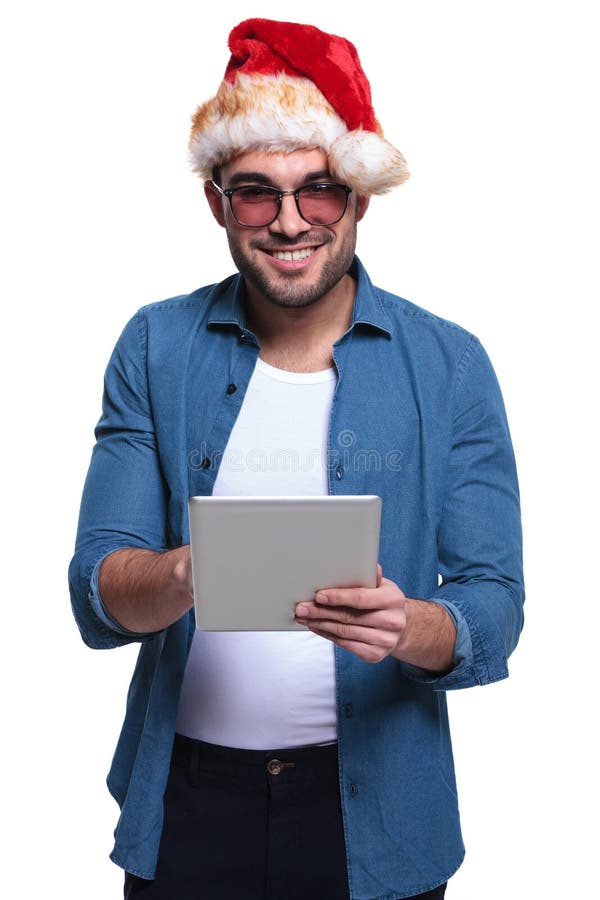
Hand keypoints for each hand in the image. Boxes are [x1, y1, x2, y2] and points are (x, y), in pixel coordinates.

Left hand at [295, 566, 456, 669]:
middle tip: (302, 608)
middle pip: (349, 617)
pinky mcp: (374, 655)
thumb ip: (371, 576)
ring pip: (344, 632)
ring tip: (304, 617)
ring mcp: (384, 640)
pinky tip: (317, 627)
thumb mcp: (383, 585)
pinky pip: (345, 645)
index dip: (338, 597)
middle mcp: (391, 622)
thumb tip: (362, 563)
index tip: (318, 596)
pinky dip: (328, 636)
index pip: (361, 598)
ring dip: (320, 624)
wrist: (402, 628)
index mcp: (393, 599)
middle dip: (321, 612)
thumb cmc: (385, 602)